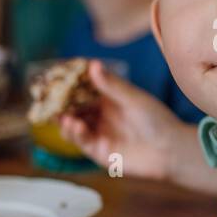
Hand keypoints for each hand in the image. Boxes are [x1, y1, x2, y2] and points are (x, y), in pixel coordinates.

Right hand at [55, 59, 189, 182]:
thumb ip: (111, 85)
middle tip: (46, 98)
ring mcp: (99, 133)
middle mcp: (101, 115)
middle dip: (60, 104)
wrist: (170, 150)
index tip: (55, 76)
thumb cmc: (157, 120)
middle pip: (74, 108)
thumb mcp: (133, 99)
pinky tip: (74, 126)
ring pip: (74, 126)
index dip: (69, 84)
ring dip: (65, 120)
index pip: (83, 89)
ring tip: (63, 116)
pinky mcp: (100, 151)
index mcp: (109, 99)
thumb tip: (92, 64)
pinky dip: (75, 134)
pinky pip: (82, 142)